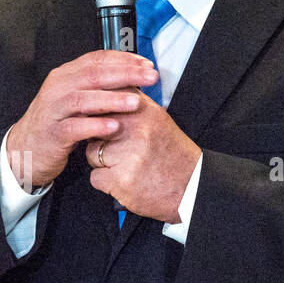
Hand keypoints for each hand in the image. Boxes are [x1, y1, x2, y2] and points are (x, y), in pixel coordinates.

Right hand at [6, 51, 158, 190]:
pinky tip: (113, 127)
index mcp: (65, 75)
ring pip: (83, 99)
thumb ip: (98, 87)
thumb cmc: (57, 123)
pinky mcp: (52, 134)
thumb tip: (133, 77)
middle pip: (93, 75)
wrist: (26, 148)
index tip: (147, 64)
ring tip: (135, 102)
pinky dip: (95, 126)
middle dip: (125, 74)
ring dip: (112, 99)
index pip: (96, 59)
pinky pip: (74, 128)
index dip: (123, 59)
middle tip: (150, 77)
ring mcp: (53, 110)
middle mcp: (57, 88)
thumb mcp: (75, 99)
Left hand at [85, 95, 201, 222]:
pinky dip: (107, 182)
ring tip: (128, 166)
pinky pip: (95, 177)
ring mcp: (128, 155)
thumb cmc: (173, 157)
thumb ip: (133, 106)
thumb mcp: (158, 122)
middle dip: (102, 139)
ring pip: (92, 152)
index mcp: (145, 112)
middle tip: (123, 150)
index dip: (100, 112)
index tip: (104, 121)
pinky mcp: (120, 180)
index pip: (107, 99)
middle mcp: (136, 130)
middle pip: (95, 126)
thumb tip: (107, 94)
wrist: (192, 188)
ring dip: (104, 162)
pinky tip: (126, 180)